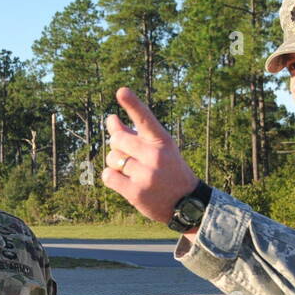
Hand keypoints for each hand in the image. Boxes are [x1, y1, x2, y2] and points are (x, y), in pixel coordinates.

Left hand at [102, 87, 200, 223]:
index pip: (145, 119)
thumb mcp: (157, 148)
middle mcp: (155, 156)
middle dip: (116, 146)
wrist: (187, 203)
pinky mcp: (136, 192)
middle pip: (117, 140)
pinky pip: (108, 176)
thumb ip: (133, 133)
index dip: (132, 104)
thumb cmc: (168, 170)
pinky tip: (123, 181)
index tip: (121, 91)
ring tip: (132, 172)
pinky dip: (111, 177)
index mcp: (162, 140)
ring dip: (115, 164)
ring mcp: (146, 175)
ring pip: (112, 159)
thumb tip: (110, 119)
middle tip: (128, 155)